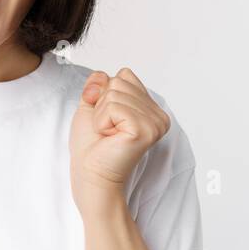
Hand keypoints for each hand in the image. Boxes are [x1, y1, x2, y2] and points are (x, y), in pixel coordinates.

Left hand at [69, 68, 169, 208]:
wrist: (90, 174)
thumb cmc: (91, 146)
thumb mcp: (91, 106)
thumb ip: (98, 84)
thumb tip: (102, 76)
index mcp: (150, 108)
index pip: (125, 75)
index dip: (105, 94)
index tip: (106, 119)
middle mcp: (158, 114)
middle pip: (120, 81)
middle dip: (102, 104)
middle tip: (106, 129)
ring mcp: (155, 122)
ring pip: (115, 92)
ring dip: (101, 114)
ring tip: (108, 135)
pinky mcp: (145, 130)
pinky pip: (114, 107)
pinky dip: (103, 121)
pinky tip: (110, 137)